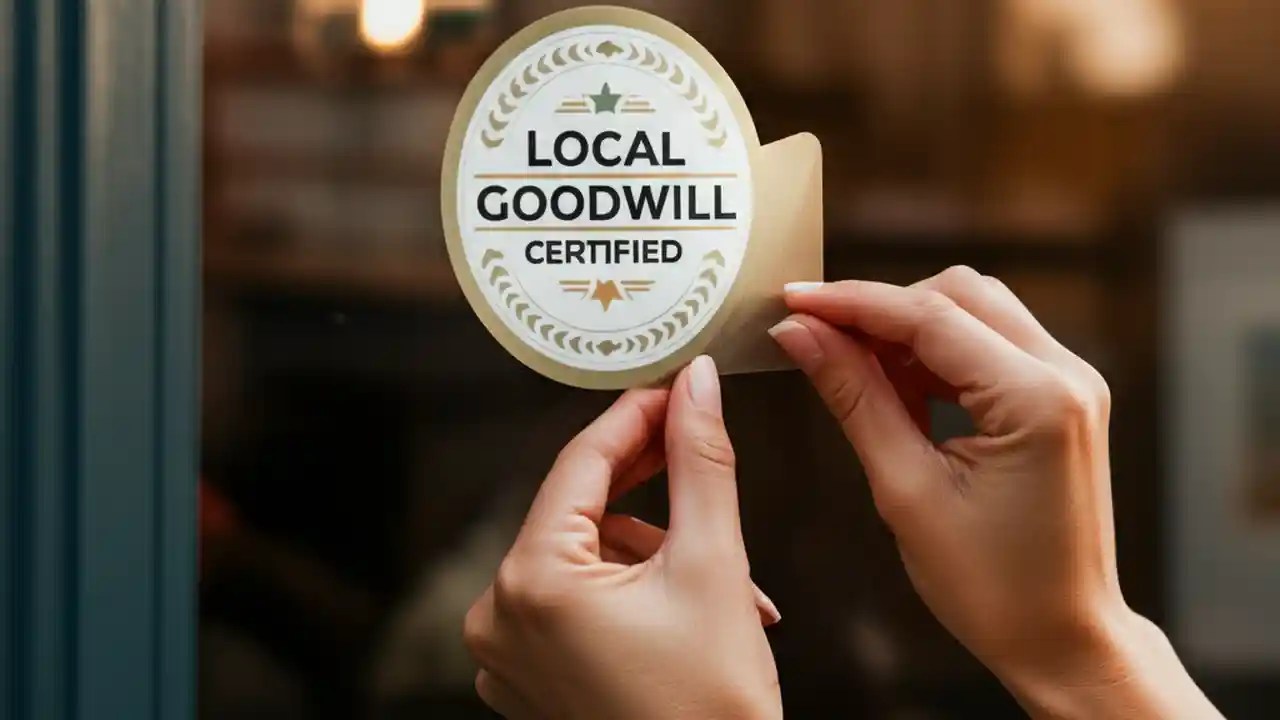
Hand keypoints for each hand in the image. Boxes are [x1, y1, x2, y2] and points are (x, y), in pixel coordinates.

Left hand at [463, 357, 781, 719]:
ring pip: (584, 556)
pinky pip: (574, 600)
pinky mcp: (527, 677)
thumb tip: (698, 384)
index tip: (678, 384)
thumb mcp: (713, 565)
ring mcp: (507, 653)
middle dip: (652, 485)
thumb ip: (700, 462)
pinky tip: (690, 601)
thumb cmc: (713, 707)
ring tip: (731, 582)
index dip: (636, 417)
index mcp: (532, 583)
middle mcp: (499, 616)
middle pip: (580, 510)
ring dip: (656, 551)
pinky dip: (629, 589)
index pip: (581, 464)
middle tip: (699, 442)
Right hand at [770, 268, 1220, 719]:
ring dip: (908, 330)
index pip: (930, 317)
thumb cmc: (994, 588)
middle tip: (816, 338)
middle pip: (957, 294)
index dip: (852, 303)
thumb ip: (855, 398)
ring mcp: (1071, 384)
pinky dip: (936, 356)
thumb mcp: (906, 491)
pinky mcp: (1060, 399)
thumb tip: (803, 336)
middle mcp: (1067, 377)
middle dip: (881, 309)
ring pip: (974, 311)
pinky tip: (894, 388)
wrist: (1063, 640)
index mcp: (1037, 401)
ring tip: (850, 367)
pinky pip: (989, 346)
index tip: (793, 301)